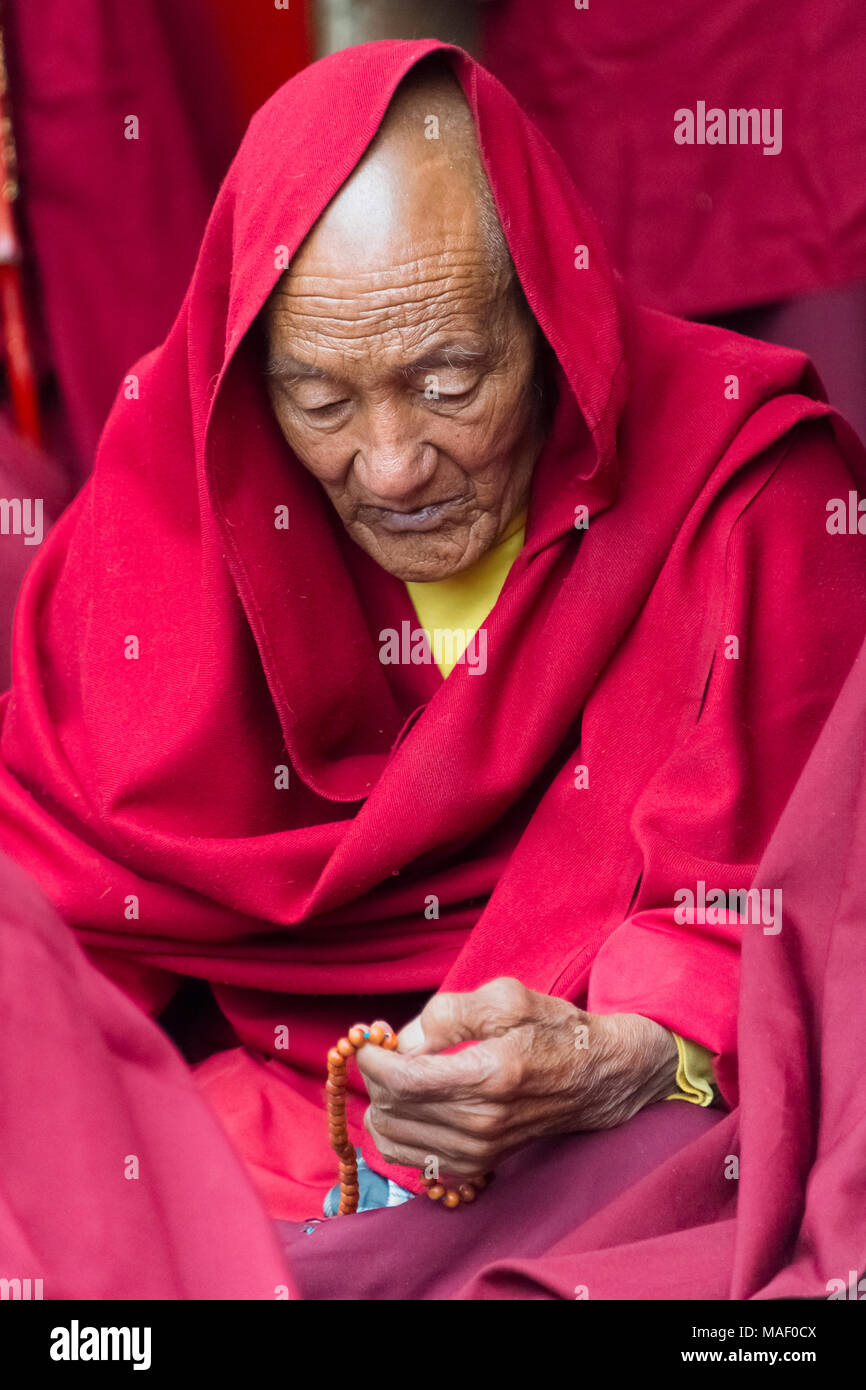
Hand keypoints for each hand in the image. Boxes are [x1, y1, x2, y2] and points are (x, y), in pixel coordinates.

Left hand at [355, 977, 678, 1179]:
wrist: (596, 1077)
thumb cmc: (552, 1029)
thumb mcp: (506, 998)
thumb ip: (449, 1014)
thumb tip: (405, 1043)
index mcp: (489, 1077)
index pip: (404, 1082)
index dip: (373, 1059)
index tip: (370, 1038)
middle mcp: (481, 1123)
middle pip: (392, 1110)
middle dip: (377, 1075)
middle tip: (387, 1049)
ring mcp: (478, 1151)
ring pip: (394, 1138)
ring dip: (382, 1103)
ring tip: (399, 1074)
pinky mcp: (476, 1165)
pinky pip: (410, 1157)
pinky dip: (397, 1129)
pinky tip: (410, 1102)